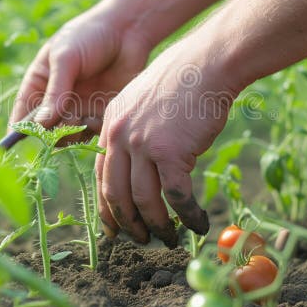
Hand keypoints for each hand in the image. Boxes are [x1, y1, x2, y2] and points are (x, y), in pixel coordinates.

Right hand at [9, 7, 151, 135]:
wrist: (127, 30)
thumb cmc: (89, 36)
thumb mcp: (66, 58)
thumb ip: (55, 91)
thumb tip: (40, 123)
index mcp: (40, 83)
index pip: (23, 112)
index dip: (18, 129)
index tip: (16, 141)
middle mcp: (57, 99)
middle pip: (45, 130)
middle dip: (50, 132)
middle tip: (62, 122)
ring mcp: (79, 107)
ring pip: (68, 135)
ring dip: (72, 132)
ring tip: (82, 116)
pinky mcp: (100, 112)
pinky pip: (92, 132)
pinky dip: (92, 129)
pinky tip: (97, 114)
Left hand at [96, 40, 237, 246]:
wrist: (206, 65)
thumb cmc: (181, 82)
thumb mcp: (142, 102)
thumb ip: (133, 132)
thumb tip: (139, 169)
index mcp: (110, 126)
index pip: (100, 177)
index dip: (107, 209)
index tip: (114, 230)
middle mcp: (120, 137)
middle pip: (117, 194)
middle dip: (129, 225)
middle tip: (142, 241)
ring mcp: (143, 145)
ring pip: (145, 201)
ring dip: (159, 226)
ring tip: (170, 239)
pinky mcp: (170, 153)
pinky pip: (177, 196)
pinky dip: (188, 215)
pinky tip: (198, 223)